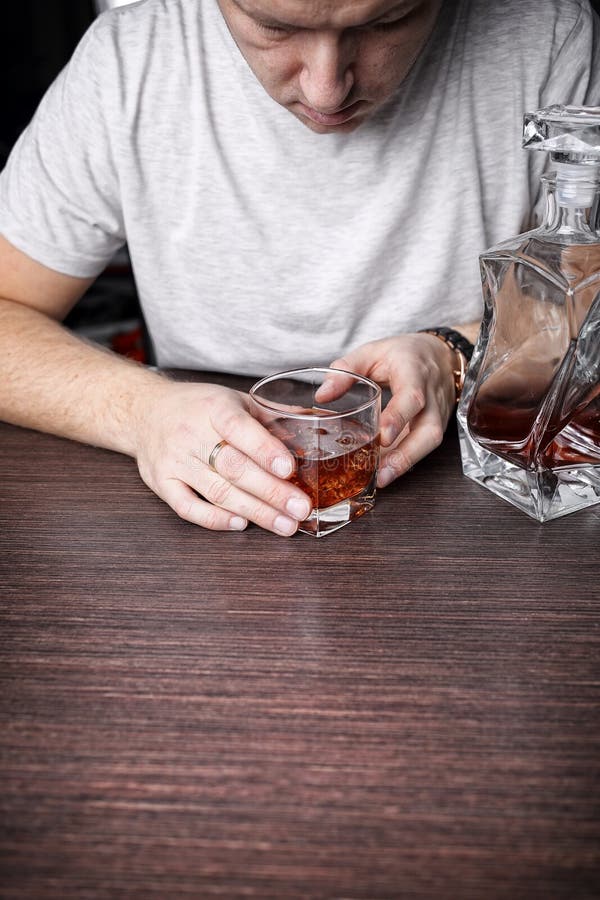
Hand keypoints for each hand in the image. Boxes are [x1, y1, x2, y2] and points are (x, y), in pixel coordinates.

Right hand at [133, 380, 311, 534]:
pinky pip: (187, 507)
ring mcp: (174, 460)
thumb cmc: (199, 407)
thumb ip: (270, 416)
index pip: (239, 428)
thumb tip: (314, 429)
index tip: (289, 469)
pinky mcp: (161, 482)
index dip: (264, 449)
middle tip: (301, 509)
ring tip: (285, 525)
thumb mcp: (234, 400)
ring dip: (254, 511)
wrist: (145, 412)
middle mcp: (191, 433)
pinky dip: (214, 519)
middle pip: (234, 468)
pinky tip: (241, 524)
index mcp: (214, 407)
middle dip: (271, 491)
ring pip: (217, 491)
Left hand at [326, 334, 456, 487]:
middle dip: (406, 454)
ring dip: (406, 463)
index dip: (399, 418)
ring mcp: (438, 414)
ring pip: (430, 443)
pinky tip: (384, 473)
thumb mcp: (372, 352)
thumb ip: (346, 370)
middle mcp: (432, 396)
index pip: (412, 397)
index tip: (383, 436)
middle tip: (381, 472)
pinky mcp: (435, 427)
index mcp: (415, 372)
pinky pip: (423, 447)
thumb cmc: (404, 354)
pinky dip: (405, 461)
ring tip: (380, 479)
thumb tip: (322, 395)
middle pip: (428, 430)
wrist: (441, 356)